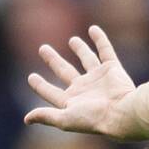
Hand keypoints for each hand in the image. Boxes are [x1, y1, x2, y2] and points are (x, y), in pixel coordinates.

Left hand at [24, 25, 148, 140]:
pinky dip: (101, 39)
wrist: (122, 112)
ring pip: (86, 59)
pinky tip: (93, 29)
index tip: (31, 77)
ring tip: (72, 39)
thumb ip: (46, 116)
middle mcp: (85, 90)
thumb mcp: (65, 119)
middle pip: (65, 72)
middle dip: (53, 61)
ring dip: (80, 49)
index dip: (41, 86)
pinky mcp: (113, 70)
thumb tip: (27, 119)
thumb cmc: (93, 118)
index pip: (52, 93)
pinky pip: (106, 51)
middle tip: (43, 48)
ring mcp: (99, 79)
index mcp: (73, 103)